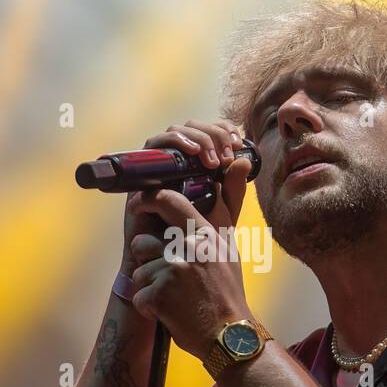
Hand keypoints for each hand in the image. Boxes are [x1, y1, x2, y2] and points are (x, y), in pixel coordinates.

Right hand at [119, 120, 245, 274]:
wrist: (166, 258)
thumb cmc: (194, 237)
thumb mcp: (223, 213)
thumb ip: (235, 190)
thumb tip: (244, 161)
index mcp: (197, 162)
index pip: (210, 131)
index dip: (224, 129)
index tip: (238, 144)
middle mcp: (177, 159)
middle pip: (194, 127)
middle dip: (214, 134)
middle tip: (226, 155)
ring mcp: (159, 163)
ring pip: (176, 130)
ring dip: (198, 138)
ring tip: (212, 160)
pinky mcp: (142, 170)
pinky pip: (154, 144)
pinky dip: (175, 142)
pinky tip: (192, 153)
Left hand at [123, 122, 254, 358]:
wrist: (230, 336)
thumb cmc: (227, 289)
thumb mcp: (229, 243)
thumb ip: (229, 202)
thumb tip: (242, 159)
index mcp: (203, 234)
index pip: (168, 200)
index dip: (147, 200)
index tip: (140, 205)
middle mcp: (188, 249)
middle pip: (144, 240)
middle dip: (147, 256)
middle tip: (164, 271)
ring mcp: (173, 272)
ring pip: (139, 269)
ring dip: (150, 284)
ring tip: (173, 295)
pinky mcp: (160, 296)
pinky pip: (139, 294)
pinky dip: (150, 307)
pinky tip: (170, 312)